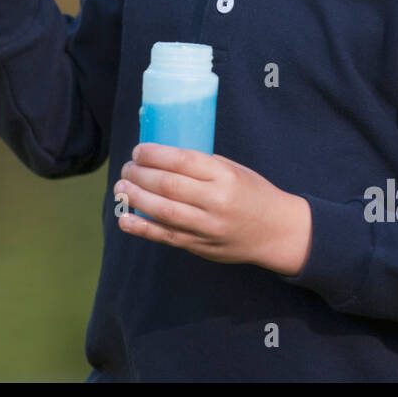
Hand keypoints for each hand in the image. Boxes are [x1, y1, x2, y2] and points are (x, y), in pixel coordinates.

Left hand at [113, 142, 312, 275]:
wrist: (276, 231)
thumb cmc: (252, 193)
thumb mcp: (233, 169)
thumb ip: (201, 166)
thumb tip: (159, 157)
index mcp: (225, 176)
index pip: (182, 161)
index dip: (154, 154)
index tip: (138, 150)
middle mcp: (216, 201)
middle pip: (168, 185)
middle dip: (140, 175)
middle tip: (126, 168)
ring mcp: (207, 227)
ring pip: (163, 211)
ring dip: (136, 198)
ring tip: (121, 187)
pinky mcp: (200, 246)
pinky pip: (166, 236)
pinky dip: (142, 228)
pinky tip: (124, 219)